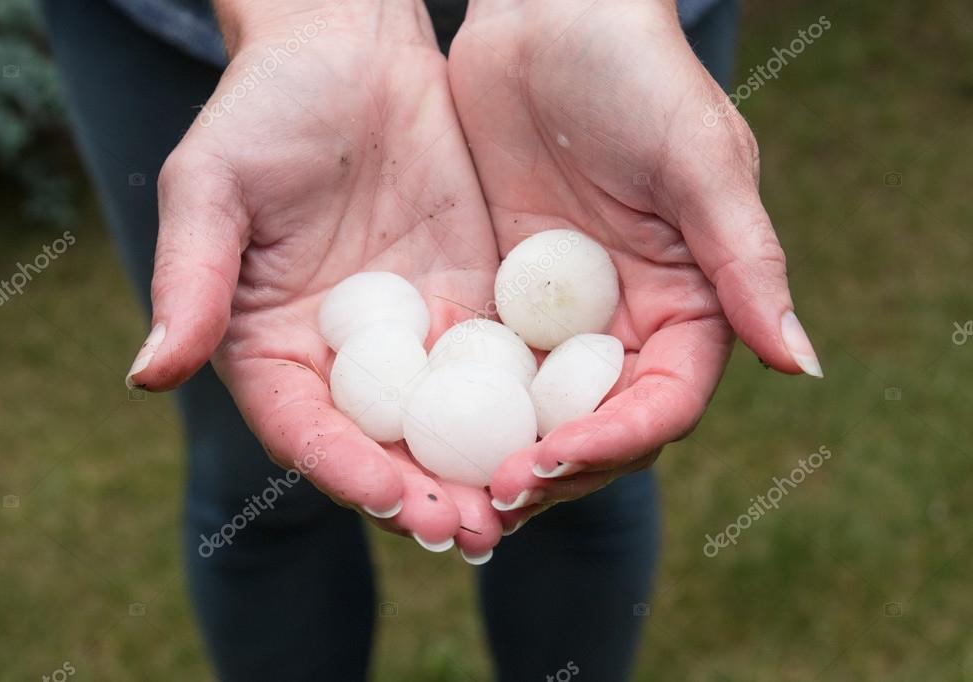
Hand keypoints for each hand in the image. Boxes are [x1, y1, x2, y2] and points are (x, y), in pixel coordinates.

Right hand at [125, 1, 503, 558]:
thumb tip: (148, 374)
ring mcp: (411, 340)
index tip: (388, 498)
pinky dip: (522, 414)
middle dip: (422, 499)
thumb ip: (192, 280)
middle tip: (470, 534)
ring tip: (518, 510)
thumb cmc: (264, 110)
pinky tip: (558, 439)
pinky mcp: (467, 309)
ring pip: (446, 428)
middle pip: (382, 450)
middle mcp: (344, 361)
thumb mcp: (212, 187)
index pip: (305, 430)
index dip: (343, 470)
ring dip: (480, 474)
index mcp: (272, 348)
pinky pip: (498, 371)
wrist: (352, 54)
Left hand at [448, 0, 821, 526]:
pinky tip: (414, 428)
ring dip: (496, 454)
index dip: (617, 439)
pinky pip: (476, 368)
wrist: (546, 16)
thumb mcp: (700, 161)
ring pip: (531, 414)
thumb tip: (805, 366)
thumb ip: (746, 263)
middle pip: (595, 427)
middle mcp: (621, 324)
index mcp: (685, 306)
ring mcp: (554, 318)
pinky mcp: (496, 298)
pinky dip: (454, 405)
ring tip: (450, 486)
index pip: (661, 403)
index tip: (557, 455)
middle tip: (493, 495)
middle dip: (553, 470)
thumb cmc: (637, 72)